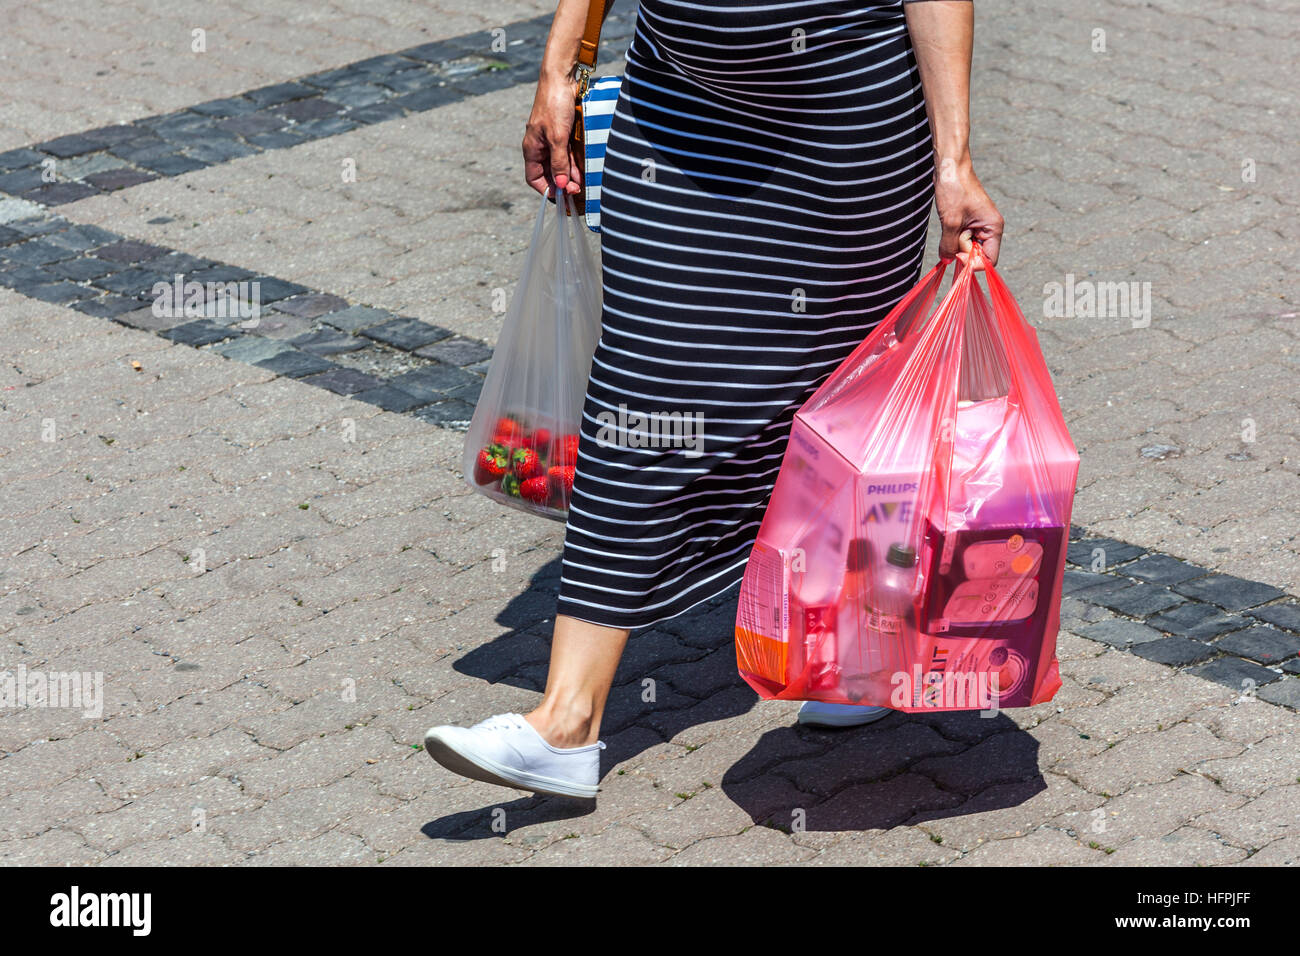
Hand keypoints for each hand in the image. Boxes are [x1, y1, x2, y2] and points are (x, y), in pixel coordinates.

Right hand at [523, 73, 582, 198]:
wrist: (561, 78)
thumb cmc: (554, 105)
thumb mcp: (557, 137)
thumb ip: (559, 162)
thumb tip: (561, 184)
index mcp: (532, 148)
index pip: (534, 178)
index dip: (546, 189)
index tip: (560, 197)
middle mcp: (539, 146)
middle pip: (549, 173)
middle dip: (562, 183)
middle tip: (576, 191)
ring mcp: (551, 139)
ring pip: (559, 164)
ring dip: (570, 174)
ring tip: (581, 183)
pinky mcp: (561, 133)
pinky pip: (567, 153)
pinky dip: (574, 162)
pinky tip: (582, 170)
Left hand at [934, 156, 1002, 267]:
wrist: (950, 167)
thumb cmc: (955, 189)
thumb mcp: (950, 221)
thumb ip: (949, 245)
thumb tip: (947, 261)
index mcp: (993, 227)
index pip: (989, 260)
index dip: (973, 263)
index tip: (957, 255)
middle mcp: (989, 228)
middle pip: (976, 255)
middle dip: (962, 249)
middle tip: (954, 230)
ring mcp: (979, 225)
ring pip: (966, 247)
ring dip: (955, 241)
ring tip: (952, 222)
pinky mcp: (968, 222)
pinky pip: (960, 238)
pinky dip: (953, 235)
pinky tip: (950, 222)